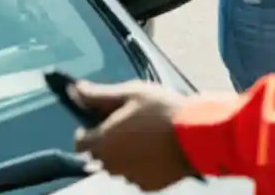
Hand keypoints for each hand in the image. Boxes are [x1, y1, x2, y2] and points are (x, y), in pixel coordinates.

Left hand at [71, 79, 197, 190]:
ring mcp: (130, 177)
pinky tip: (159, 149)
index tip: (101, 120)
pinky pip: (139, 174)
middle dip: (110, 140)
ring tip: (149, 134)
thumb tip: (76, 90)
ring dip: (127, 153)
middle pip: (101, 154)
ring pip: (120, 165)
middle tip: (131, 123)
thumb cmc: (163, 110)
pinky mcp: (149, 185)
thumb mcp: (130, 93)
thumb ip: (99, 94)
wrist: (198, 135)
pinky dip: (144, 164)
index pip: (80, 142)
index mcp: (102, 142)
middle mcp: (112, 165)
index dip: (87, 129)